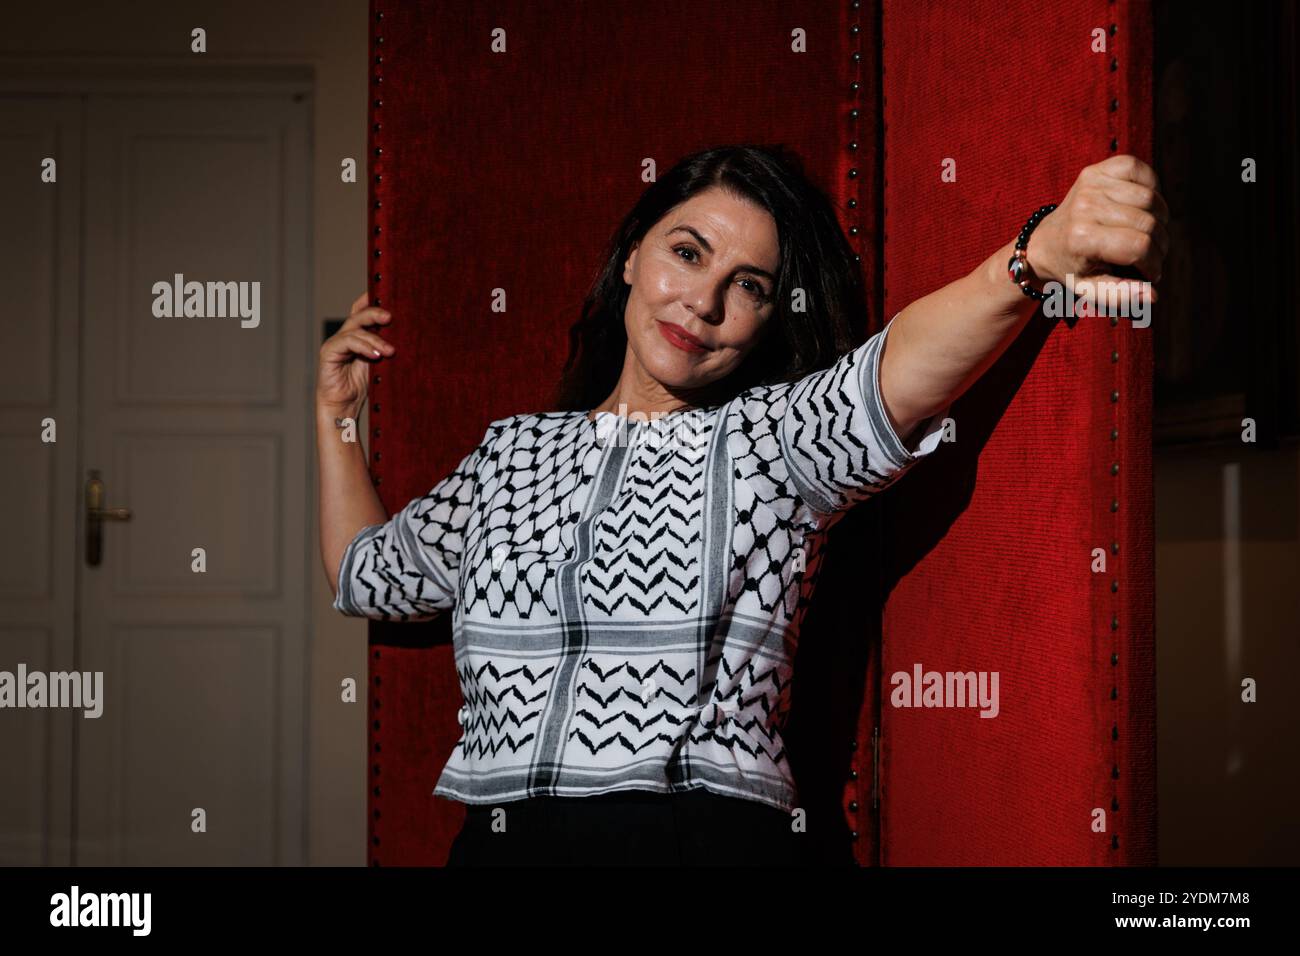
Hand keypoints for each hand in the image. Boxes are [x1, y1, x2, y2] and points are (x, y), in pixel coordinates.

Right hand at [316, 292, 395, 419]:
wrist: (345, 408)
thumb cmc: (364, 387)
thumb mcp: (382, 365)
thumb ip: (388, 350)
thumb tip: (412, 339)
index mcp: (360, 335)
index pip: (364, 311)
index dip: (373, 301)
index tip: (391, 294)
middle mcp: (347, 335)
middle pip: (359, 314)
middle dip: (375, 313)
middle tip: (391, 317)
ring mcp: (337, 342)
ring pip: (355, 328)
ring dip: (375, 338)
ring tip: (389, 350)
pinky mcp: (329, 352)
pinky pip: (346, 342)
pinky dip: (363, 347)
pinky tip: (376, 355)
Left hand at [1028, 154, 1169, 304]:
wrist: (1043, 244)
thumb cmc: (1071, 269)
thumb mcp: (1090, 290)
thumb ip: (1121, 295)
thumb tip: (1154, 296)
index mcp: (1082, 238)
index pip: (1140, 246)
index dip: (1154, 263)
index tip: (1150, 273)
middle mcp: (1085, 207)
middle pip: (1149, 222)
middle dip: (1159, 244)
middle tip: (1151, 254)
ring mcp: (1089, 185)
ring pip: (1150, 197)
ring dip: (1159, 218)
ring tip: (1147, 232)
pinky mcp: (1095, 170)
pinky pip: (1138, 169)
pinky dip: (1149, 185)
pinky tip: (1141, 206)